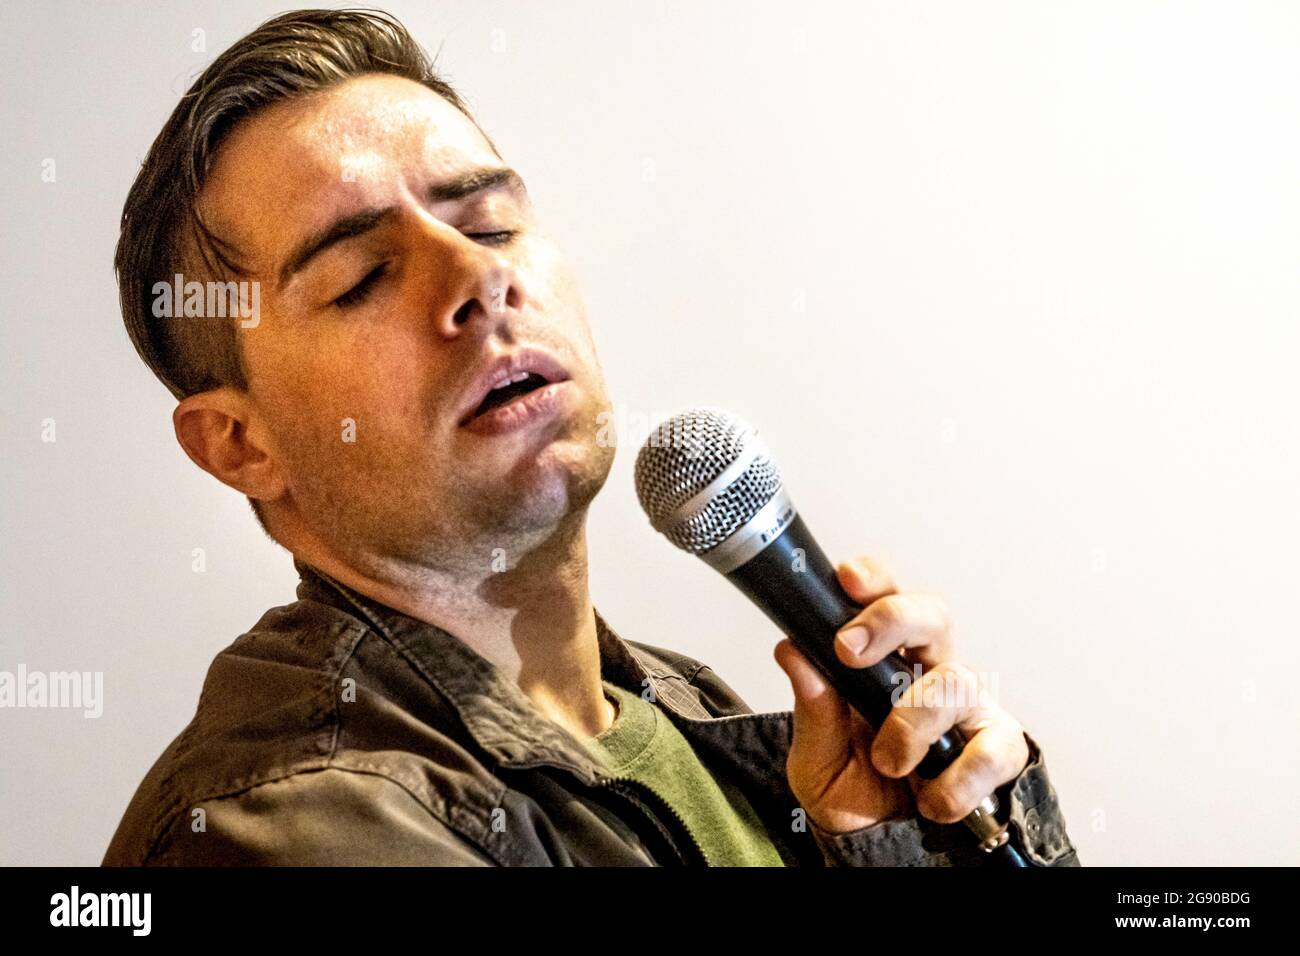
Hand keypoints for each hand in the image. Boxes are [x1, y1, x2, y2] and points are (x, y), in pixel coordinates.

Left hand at [773, 555, 1029, 835]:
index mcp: (881, 657)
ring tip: (887, 761)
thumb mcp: (816, 758)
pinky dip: (961, 777)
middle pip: (932, 613)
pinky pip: (995, 746)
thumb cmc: (853, 788)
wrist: (884, 845)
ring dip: (914, 720)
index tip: (845, 581)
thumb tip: (793, 652)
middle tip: (849, 651)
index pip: (884, 595)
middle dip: (893, 620)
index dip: (872, 578)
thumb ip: (812, 710)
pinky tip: (931, 798)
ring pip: (957, 678)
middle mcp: (928, 668)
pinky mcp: (997, 747)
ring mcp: (966, 706)